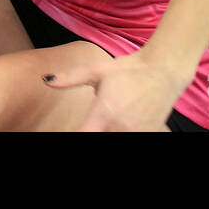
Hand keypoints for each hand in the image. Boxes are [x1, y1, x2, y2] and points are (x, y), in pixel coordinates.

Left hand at [44, 51, 185, 130]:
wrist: (162, 70)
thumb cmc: (128, 69)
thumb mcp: (96, 70)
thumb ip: (70, 78)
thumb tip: (45, 79)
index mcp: (103, 113)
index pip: (84, 135)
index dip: (75, 134)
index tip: (71, 130)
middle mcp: (120, 127)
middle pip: (101, 139)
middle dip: (93, 131)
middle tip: (93, 121)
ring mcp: (137, 133)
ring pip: (116, 138)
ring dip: (110, 132)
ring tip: (109, 120)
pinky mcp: (150, 133)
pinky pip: (132, 138)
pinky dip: (124, 132)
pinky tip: (123, 123)